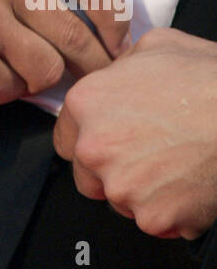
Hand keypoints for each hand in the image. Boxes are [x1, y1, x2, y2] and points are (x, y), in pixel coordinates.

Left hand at [54, 27, 216, 238]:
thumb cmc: (208, 80)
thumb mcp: (156, 45)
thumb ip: (123, 65)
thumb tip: (119, 73)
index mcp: (87, 104)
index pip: (65, 138)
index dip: (90, 139)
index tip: (111, 140)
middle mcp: (94, 149)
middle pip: (87, 176)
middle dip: (112, 170)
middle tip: (149, 155)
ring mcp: (122, 187)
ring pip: (122, 201)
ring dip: (143, 192)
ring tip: (176, 165)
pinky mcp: (153, 218)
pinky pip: (156, 223)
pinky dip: (173, 212)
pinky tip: (190, 184)